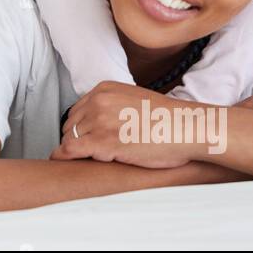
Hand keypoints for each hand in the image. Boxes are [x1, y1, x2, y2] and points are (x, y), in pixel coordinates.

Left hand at [50, 81, 210, 167]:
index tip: (89, 140)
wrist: (187, 128)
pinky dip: (66, 157)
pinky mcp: (102, 141)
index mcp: (104, 89)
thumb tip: (100, 123)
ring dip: (79, 151)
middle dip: (79, 139)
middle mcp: (98, 101)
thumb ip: (113, 106)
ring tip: (97, 159)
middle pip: (70, 124)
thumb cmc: (168, 120)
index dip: (82, 128)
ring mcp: (99, 120)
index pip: (77, 110)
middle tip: (94, 153)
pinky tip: (71, 163)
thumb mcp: (133, 100)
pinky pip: (69, 150)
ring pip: (69, 137)